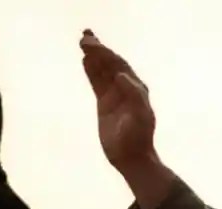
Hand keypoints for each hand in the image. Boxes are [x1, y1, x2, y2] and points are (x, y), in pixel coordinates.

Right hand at [79, 29, 155, 170]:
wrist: (131, 157)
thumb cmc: (138, 138)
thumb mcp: (139, 116)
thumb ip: (133, 94)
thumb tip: (120, 76)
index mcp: (136, 88)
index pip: (119, 65)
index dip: (106, 54)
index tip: (93, 45)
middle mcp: (126, 88)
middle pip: (110, 64)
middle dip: (98, 50)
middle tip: (84, 37)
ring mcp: (115, 95)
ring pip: (102, 71)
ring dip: (94, 57)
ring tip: (83, 42)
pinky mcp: (105, 104)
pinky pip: (97, 83)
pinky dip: (91, 71)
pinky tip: (85, 61)